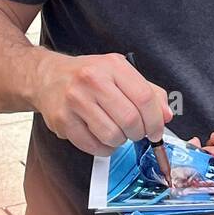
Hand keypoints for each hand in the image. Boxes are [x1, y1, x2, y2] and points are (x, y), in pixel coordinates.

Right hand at [33, 51, 172, 157]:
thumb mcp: (120, 73)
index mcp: (113, 66)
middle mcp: (92, 80)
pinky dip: (103, 148)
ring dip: (120, 141)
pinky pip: (93, 146)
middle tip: (136, 132)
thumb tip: (166, 116)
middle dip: (139, 133)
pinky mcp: (63, 120)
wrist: (47, 77)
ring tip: (115, 131)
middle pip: (130, 120)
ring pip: (112, 136)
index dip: (156, 120)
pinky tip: (100, 136)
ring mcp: (75, 101)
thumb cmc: (88, 76)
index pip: (145, 98)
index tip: (157, 130)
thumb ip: (148, 92)